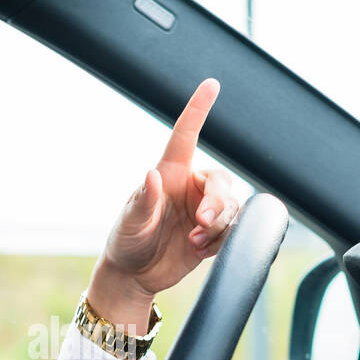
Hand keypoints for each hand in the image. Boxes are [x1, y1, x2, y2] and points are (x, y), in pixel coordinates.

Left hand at [96, 78, 241, 298]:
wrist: (134, 275)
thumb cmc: (126, 241)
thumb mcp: (130, 222)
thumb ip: (143, 201)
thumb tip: (152, 175)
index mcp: (170, 174)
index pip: (186, 135)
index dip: (198, 108)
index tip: (211, 84)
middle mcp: (190, 187)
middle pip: (222, 181)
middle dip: (217, 203)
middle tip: (202, 224)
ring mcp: (203, 210)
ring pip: (232, 207)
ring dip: (219, 226)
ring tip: (195, 242)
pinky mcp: (213, 233)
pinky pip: (233, 230)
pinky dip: (221, 241)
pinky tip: (200, 250)